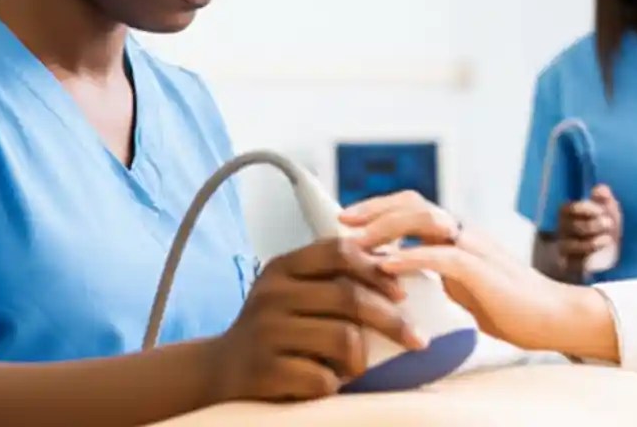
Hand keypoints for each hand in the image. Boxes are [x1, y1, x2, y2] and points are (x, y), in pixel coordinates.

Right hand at [210, 238, 426, 401]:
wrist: (219, 370)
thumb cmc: (273, 329)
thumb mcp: (293, 291)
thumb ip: (331, 277)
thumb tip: (396, 267)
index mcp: (282, 268)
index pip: (339, 251)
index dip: (377, 270)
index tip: (402, 293)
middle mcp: (271, 294)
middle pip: (350, 297)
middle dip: (392, 321)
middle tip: (417, 339)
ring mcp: (266, 332)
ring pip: (344, 339)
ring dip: (361, 361)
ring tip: (356, 369)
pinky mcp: (265, 369)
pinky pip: (324, 378)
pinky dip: (334, 385)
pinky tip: (327, 384)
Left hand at [339, 191, 617, 361]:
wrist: (552, 317)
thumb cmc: (507, 306)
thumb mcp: (460, 284)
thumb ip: (433, 272)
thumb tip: (395, 271)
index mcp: (458, 233)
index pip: (414, 205)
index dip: (380, 206)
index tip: (348, 218)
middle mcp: (465, 231)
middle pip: (414, 203)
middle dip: (375, 209)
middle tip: (343, 222)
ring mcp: (474, 247)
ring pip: (425, 220)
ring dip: (385, 229)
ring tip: (357, 243)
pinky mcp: (482, 270)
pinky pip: (441, 256)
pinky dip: (410, 259)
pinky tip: (386, 266)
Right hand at [556, 185, 621, 270]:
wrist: (600, 257)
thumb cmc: (601, 229)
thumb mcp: (606, 212)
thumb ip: (604, 199)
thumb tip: (602, 189)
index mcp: (566, 214)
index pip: (567, 209)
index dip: (585, 209)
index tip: (602, 210)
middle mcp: (561, 231)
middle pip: (570, 226)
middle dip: (591, 224)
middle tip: (609, 223)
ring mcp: (564, 249)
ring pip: (569, 245)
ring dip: (590, 242)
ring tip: (608, 239)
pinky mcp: (569, 265)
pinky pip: (574, 262)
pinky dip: (588, 257)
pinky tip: (600, 253)